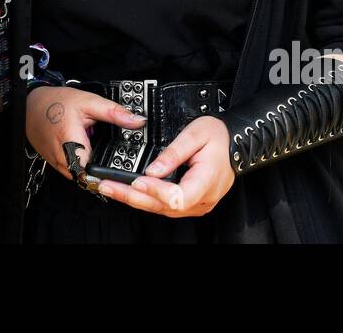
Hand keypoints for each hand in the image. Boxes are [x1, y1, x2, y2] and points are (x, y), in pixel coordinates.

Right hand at [25, 85, 145, 183]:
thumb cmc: (55, 103)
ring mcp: (58, 165)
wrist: (30, 105)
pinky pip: (74, 172)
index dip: (112, 172)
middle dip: (106, 169)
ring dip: (94, 167)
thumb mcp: (88, 102)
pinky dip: (84, 163)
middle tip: (117, 156)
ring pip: (83, 176)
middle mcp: (63, 159)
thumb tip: (138, 121)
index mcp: (72, 144)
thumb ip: (114, 113)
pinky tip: (88, 150)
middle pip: (91, 176)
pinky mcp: (56, 165)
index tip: (124, 166)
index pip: (95, 172)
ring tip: (101, 151)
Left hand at [93, 116, 234, 217]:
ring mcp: (197, 204)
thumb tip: (152, 170)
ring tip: (111, 188)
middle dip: (133, 196)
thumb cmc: (219, 137)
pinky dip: (145, 199)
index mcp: (207, 180)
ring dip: (135, 199)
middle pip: (164, 206)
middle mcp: (202, 199)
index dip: (155, 191)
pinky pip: (165, 206)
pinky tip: (128, 191)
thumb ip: (174, 152)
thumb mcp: (196, 133)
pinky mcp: (190, 203)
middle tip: (109, 186)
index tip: (137, 180)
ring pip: (162, 209)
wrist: (234, 143)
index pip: (178, 196)